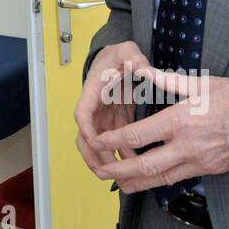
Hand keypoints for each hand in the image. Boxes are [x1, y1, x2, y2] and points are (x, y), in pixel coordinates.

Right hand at [74, 40, 151, 174]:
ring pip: (97, 145)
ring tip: (119, 176)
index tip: (93, 141)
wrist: (119, 58)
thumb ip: (135, 59)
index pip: (83, 112)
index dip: (86, 128)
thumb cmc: (118, 55)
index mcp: (93, 91)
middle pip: (84, 137)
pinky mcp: (116, 122)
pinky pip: (114, 144)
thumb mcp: (127, 51)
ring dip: (104, 161)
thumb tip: (145, 68)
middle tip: (104, 171)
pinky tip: (134, 166)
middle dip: (92, 155)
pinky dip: (120, 156)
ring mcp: (104, 118)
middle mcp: (95, 109)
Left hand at [85, 68, 228, 193]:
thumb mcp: (201, 83)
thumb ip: (168, 82)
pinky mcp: (209, 170)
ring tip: (116, 182)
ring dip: (135, 182)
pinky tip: (146, 179)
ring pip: (159, 179)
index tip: (97, 140)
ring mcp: (199, 161)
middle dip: (118, 169)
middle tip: (99, 168)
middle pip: (144, 165)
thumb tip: (143, 71)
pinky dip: (157, 181)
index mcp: (181, 120)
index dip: (112, 140)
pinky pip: (177, 179)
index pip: (138, 135)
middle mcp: (187, 145)